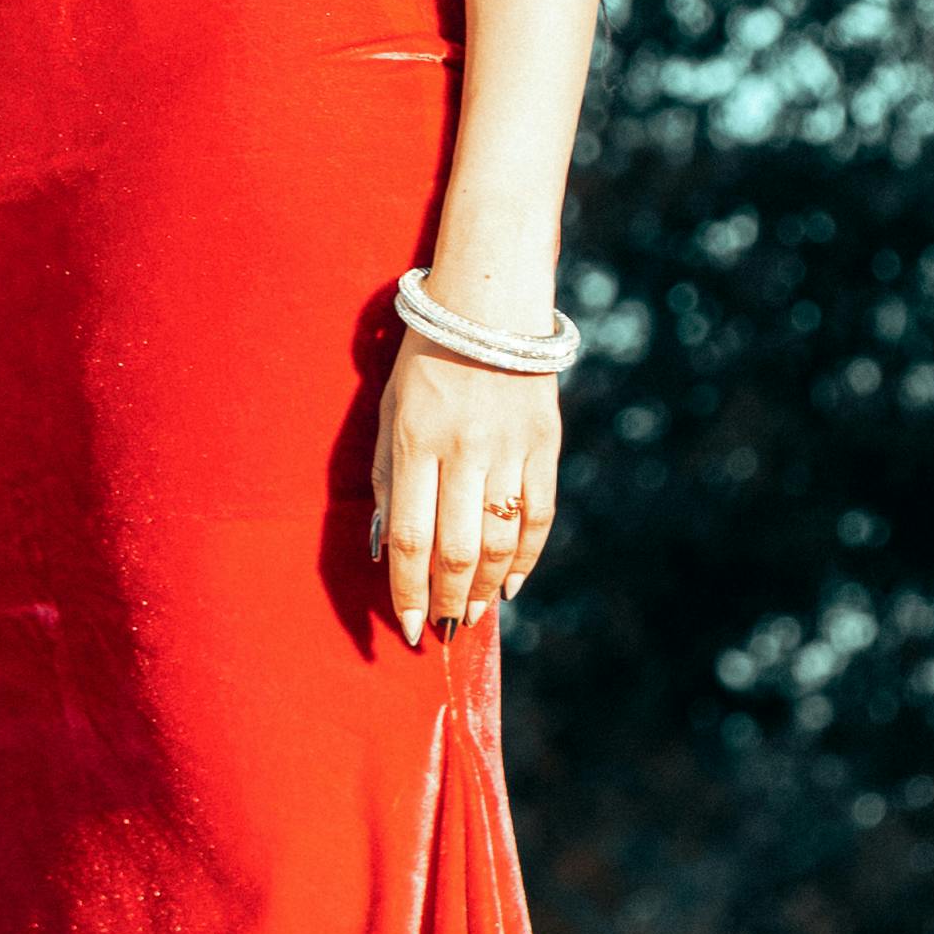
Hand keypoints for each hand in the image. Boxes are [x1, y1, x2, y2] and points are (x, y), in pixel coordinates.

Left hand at [371, 329, 561, 645]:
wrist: (490, 305)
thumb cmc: (426, 362)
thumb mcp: (389, 410)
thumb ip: (388, 479)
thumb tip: (389, 550)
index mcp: (416, 439)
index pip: (412, 536)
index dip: (408, 589)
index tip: (407, 626)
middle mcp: (463, 448)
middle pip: (456, 549)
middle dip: (446, 600)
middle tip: (441, 629)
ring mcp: (509, 447)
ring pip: (499, 540)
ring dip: (483, 588)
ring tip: (470, 613)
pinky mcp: (546, 444)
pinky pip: (538, 516)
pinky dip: (525, 558)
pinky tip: (509, 585)